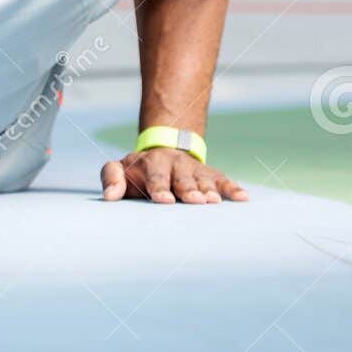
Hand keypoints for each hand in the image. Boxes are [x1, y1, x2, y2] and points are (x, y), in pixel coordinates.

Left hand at [99, 146, 247, 203]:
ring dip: (209, 190)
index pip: (155, 176)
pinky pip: (223, 181)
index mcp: (152, 164)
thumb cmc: (138, 171)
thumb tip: (108, 197)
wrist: (163, 150)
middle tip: (194, 201)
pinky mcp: (210, 175)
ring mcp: (194, 170)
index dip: (159, 188)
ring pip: (203, 180)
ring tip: (214, 202)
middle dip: (188, 189)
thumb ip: (112, 178)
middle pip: (182, 178)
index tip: (163, 200)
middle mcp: (175, 165)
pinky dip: (233, 188)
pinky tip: (242, 198)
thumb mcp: (120, 169)